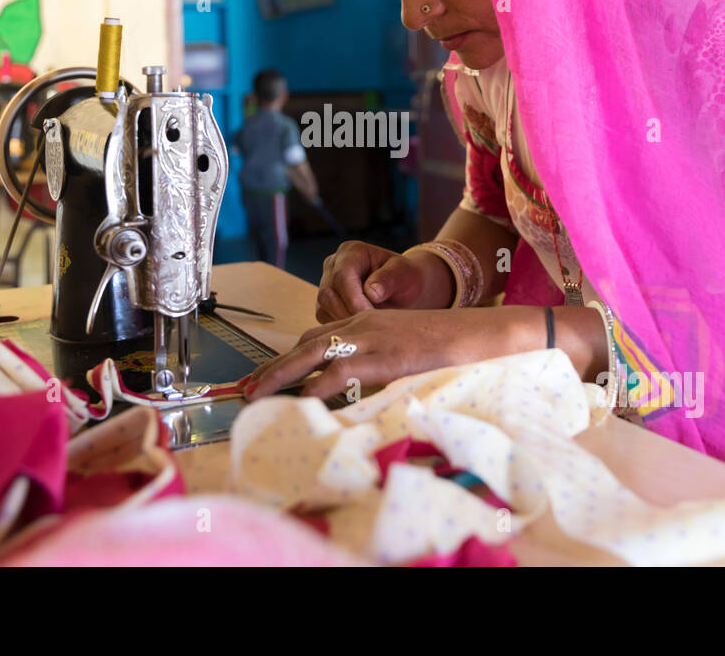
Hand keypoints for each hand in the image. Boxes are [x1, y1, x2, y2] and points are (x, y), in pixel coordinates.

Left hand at [243, 307, 520, 401]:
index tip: (264, 375)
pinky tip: (297, 402)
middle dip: (272, 366)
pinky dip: (314, 388)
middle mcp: (361, 325)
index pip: (315, 337)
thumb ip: (378, 367)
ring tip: (254, 395)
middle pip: (303, 344)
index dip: (287, 357)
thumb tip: (357, 394)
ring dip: (279, 375)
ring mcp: (369, 339)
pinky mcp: (381, 357)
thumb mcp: (405, 353)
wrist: (479, 334)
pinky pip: (338, 374)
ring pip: (310, 355)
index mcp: (366, 323)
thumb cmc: (449, 348)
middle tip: (244, 387)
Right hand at [314, 241, 450, 322]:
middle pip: (328, 294)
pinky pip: (325, 319)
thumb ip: (389, 279)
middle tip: (370, 329)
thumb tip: (371, 292)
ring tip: (368, 330)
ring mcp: (326, 284)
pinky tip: (360, 331)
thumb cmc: (404, 278)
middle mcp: (333, 265)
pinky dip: (342, 328)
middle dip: (349, 314)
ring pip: (323, 308)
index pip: (342, 276)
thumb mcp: (404, 274)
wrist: (402, 290)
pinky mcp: (325, 303)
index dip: (354, 299)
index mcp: (352, 252)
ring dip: (344, 322)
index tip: (372, 315)